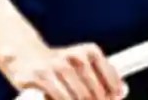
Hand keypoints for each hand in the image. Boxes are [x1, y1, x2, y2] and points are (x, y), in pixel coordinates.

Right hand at [5, 42, 124, 99]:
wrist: (25, 55)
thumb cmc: (59, 64)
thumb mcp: (82, 63)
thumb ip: (102, 74)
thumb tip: (122, 92)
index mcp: (89, 51)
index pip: (109, 75)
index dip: (113, 91)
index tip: (115, 99)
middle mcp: (75, 56)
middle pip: (94, 89)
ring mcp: (57, 66)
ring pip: (78, 96)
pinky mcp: (41, 77)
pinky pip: (60, 97)